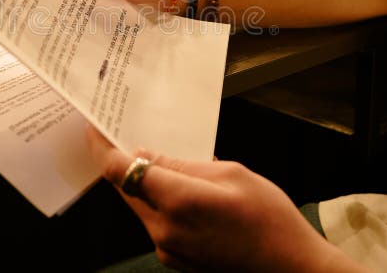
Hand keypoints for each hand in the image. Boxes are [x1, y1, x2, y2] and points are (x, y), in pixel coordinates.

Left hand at [86, 126, 368, 272]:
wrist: (291, 269)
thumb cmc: (269, 218)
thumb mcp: (232, 174)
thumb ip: (183, 165)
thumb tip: (144, 155)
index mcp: (178, 202)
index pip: (121, 171)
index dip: (102, 147)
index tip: (95, 127)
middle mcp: (164, 230)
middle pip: (125, 189)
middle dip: (119, 161)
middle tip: (120, 134)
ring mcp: (167, 249)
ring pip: (138, 206)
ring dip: (139, 182)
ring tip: (152, 156)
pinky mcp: (174, 259)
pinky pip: (154, 222)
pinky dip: (155, 201)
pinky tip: (172, 187)